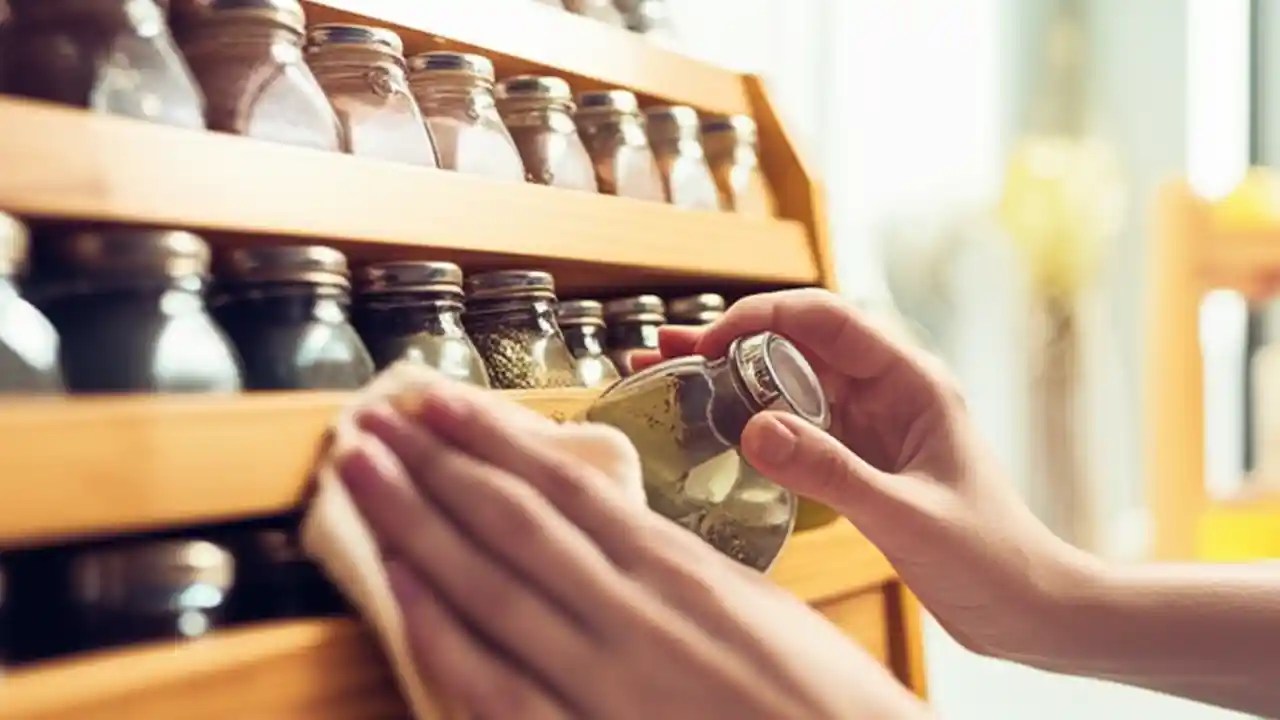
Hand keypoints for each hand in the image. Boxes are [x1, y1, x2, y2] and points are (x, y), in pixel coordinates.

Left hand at [335, 377, 929, 719]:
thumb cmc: (822, 702)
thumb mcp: (757, 608)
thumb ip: (676, 569)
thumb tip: (613, 534)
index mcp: (682, 570)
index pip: (565, 483)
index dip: (490, 437)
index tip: (437, 401)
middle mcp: (635, 615)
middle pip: (510, 522)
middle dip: (430, 465)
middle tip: (369, 420)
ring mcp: (606, 681)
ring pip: (488, 589)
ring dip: (414, 527)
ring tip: (358, 476)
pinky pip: (495, 688)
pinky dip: (439, 637)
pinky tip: (393, 592)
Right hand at [640, 289, 1098, 660]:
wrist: (1026, 608)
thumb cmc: (990, 557)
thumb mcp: (905, 517)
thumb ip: (831, 473)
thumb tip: (752, 429)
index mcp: (913, 382)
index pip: (828, 321)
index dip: (763, 319)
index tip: (709, 342)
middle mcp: (890, 391)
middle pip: (800, 345)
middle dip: (732, 342)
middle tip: (667, 352)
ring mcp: (873, 424)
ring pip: (793, 382)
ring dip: (735, 378)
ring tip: (673, 377)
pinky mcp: (861, 458)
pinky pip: (800, 425)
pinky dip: (755, 419)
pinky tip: (717, 426)